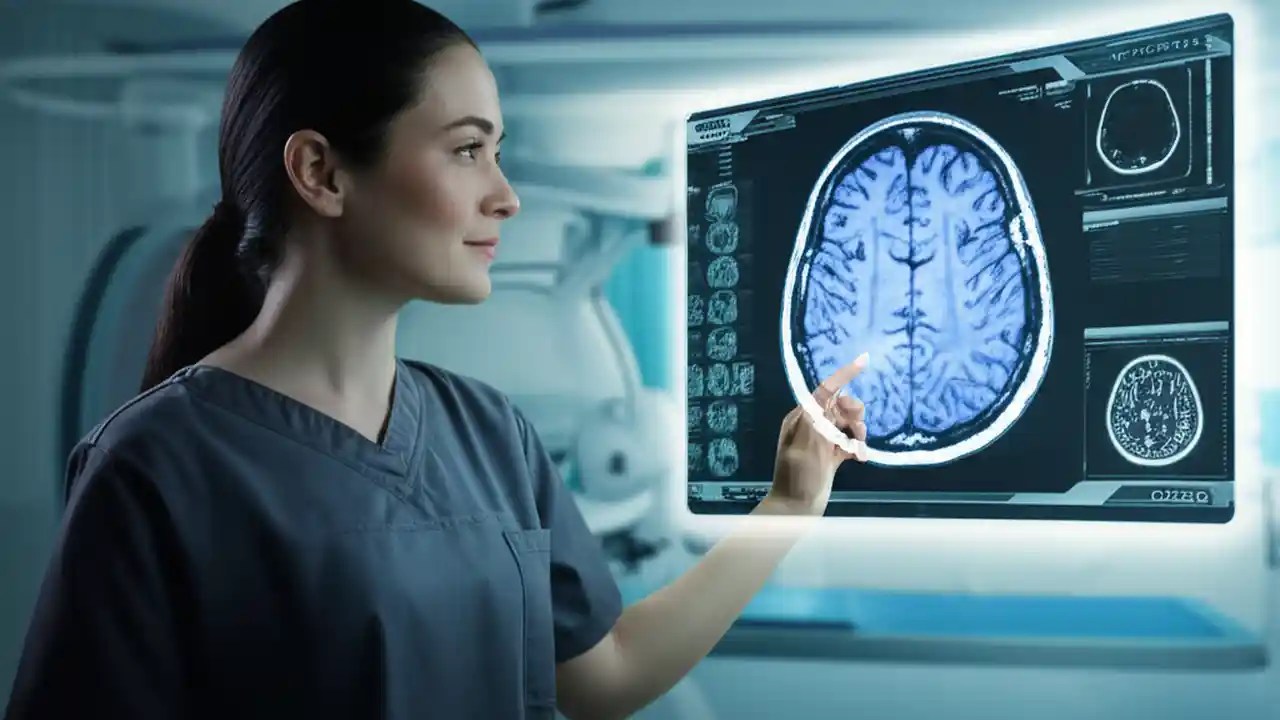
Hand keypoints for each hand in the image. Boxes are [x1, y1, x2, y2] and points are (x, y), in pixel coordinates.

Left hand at [763, 353, 869, 515]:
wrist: (795, 510)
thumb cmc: (797, 478)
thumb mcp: (804, 447)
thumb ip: (818, 421)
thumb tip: (829, 396)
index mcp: (801, 418)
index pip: (825, 390)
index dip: (844, 375)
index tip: (865, 361)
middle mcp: (811, 426)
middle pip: (840, 405)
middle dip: (854, 413)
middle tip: (857, 429)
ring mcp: (822, 442)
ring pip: (848, 423)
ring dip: (857, 431)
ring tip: (857, 448)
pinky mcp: (831, 457)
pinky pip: (849, 442)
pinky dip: (857, 447)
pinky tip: (859, 458)